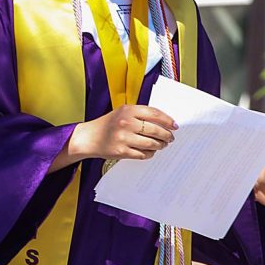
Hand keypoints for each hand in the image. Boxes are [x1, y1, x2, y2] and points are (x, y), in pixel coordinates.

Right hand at [54, 105, 176, 171]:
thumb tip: (164, 122)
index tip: (174, 125)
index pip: (154, 113)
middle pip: (155, 130)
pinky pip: (143, 154)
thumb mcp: (122, 112)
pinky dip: (150, 153)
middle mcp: (126, 122)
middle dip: (166, 135)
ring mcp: (123, 138)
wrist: (89, 137)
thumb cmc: (107, 124)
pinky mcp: (121, 151)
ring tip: (162, 145)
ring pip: (151, 143)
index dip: (167, 120)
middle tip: (170, 138)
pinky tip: (150, 151)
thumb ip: (140, 114)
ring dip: (160, 145)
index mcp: (128, 110)